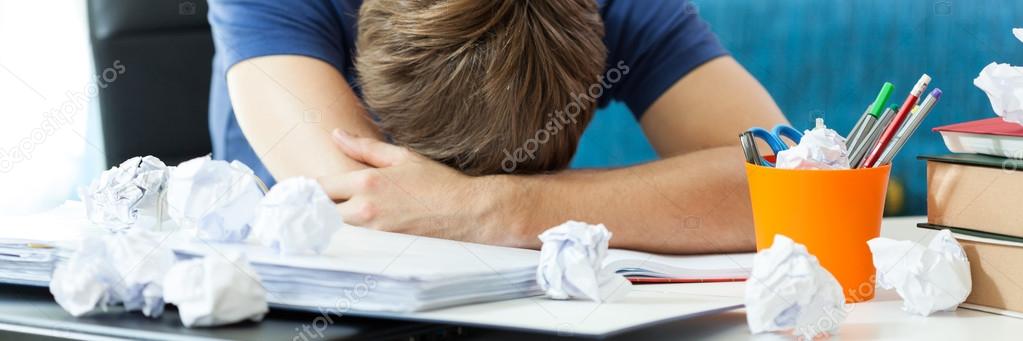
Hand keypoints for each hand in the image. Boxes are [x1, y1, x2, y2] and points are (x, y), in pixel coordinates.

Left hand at [319, 129, 517, 244]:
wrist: (467, 212)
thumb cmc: (438, 183)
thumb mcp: (402, 157)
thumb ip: (364, 147)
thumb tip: (336, 135)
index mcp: (367, 182)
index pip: (318, 187)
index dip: (305, 189)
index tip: (298, 190)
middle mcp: (365, 209)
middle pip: (320, 213)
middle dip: (313, 209)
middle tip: (307, 208)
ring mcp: (373, 233)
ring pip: (334, 231)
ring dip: (327, 226)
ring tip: (324, 221)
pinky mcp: (383, 249)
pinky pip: (353, 245)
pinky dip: (346, 239)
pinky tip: (349, 235)